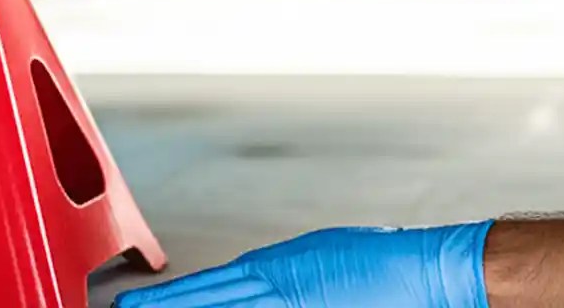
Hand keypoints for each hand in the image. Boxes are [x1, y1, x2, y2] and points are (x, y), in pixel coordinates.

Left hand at [113, 220, 493, 307]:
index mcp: (275, 267)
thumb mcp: (318, 260)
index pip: (207, 288)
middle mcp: (277, 288)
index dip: (168, 300)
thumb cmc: (382, 265)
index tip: (133, 307)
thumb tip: (253, 286)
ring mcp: (294, 307)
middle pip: (207, 305)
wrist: (431, 273)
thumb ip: (279, 278)